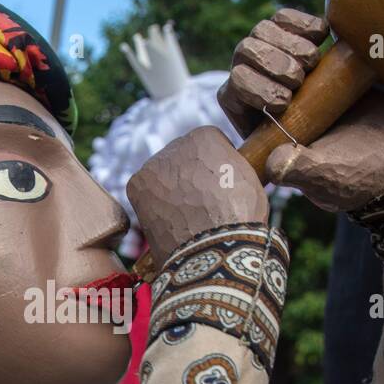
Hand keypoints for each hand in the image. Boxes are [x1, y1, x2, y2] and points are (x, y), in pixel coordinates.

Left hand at [126, 126, 268, 268]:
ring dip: (171, 189)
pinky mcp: (136, 186)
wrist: (214, 248)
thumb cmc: (240, 217)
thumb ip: (227, 163)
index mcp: (205, 136)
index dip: (216, 168)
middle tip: (201, 203)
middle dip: (189, 176)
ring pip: (162, 174)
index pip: (208, 145)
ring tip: (186, 216)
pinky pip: (147, 191)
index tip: (220, 186)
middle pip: (182, 157)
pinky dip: (156, 204)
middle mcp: (175, 144)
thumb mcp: (247, 178)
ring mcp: (153, 164)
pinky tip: (171, 220)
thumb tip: (217, 170)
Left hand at [217, 9, 383, 213]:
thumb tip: (274, 162)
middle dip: (268, 59)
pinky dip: (300, 21)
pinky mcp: (310, 53)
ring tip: (315, 57)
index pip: (232, 92)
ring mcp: (287, 71)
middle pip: (244, 55)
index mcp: (257, 126)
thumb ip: (298, 170)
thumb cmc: (356, 173)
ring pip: (263, 34)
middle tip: (302, 75)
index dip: (250, 86)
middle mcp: (266, 95)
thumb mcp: (326, 176)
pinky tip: (324, 31)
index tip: (285, 101)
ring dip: (283, 37)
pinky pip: (288, 22)